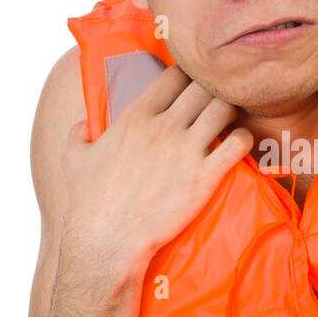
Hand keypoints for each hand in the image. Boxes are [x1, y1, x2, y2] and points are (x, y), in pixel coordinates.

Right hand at [61, 65, 253, 274]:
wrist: (106, 242)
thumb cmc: (89, 203)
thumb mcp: (73, 161)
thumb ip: (79, 135)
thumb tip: (83, 125)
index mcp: (135, 116)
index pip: (175, 74)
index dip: (189, 76)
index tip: (193, 87)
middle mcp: (163, 126)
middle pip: (204, 86)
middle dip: (214, 90)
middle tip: (217, 104)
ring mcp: (186, 151)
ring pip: (224, 108)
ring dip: (231, 111)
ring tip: (230, 123)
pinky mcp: (205, 177)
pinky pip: (239, 143)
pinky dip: (244, 139)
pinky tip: (238, 146)